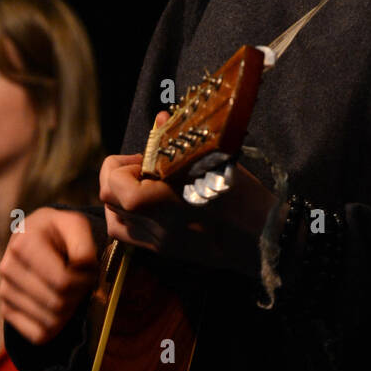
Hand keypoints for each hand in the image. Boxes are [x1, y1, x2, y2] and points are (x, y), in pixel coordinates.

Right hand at [0, 207, 99, 343]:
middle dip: (79, 295)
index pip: (63, 282)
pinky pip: (38, 335)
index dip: (85, 280)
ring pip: (50, 322)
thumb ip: (84, 246)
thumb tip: (81, 270)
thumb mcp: (76, 225)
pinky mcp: (6, 310)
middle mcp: (7, 267)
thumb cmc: (60, 233)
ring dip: (70, 310)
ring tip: (69, 289)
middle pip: (58, 304)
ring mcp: (4, 291)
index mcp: (23, 243)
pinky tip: (57, 306)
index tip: (87, 268)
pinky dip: (55, 326)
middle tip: (82, 280)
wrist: (37, 237)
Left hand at [98, 112, 277, 279]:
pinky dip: (127, 216)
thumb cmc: (242, 197)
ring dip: (120, 197)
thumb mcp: (214, 161)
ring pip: (114, 219)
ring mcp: (158, 243)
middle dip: (118, 176)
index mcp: (164, 203)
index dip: (123, 163)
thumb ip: (180, 140)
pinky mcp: (164, 252)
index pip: (114, 183)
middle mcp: (155, 226)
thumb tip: (161, 118)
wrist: (262, 238)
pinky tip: (149, 205)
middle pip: (108, 199)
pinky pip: (128, 235)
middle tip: (145, 167)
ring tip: (145, 185)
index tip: (147, 157)